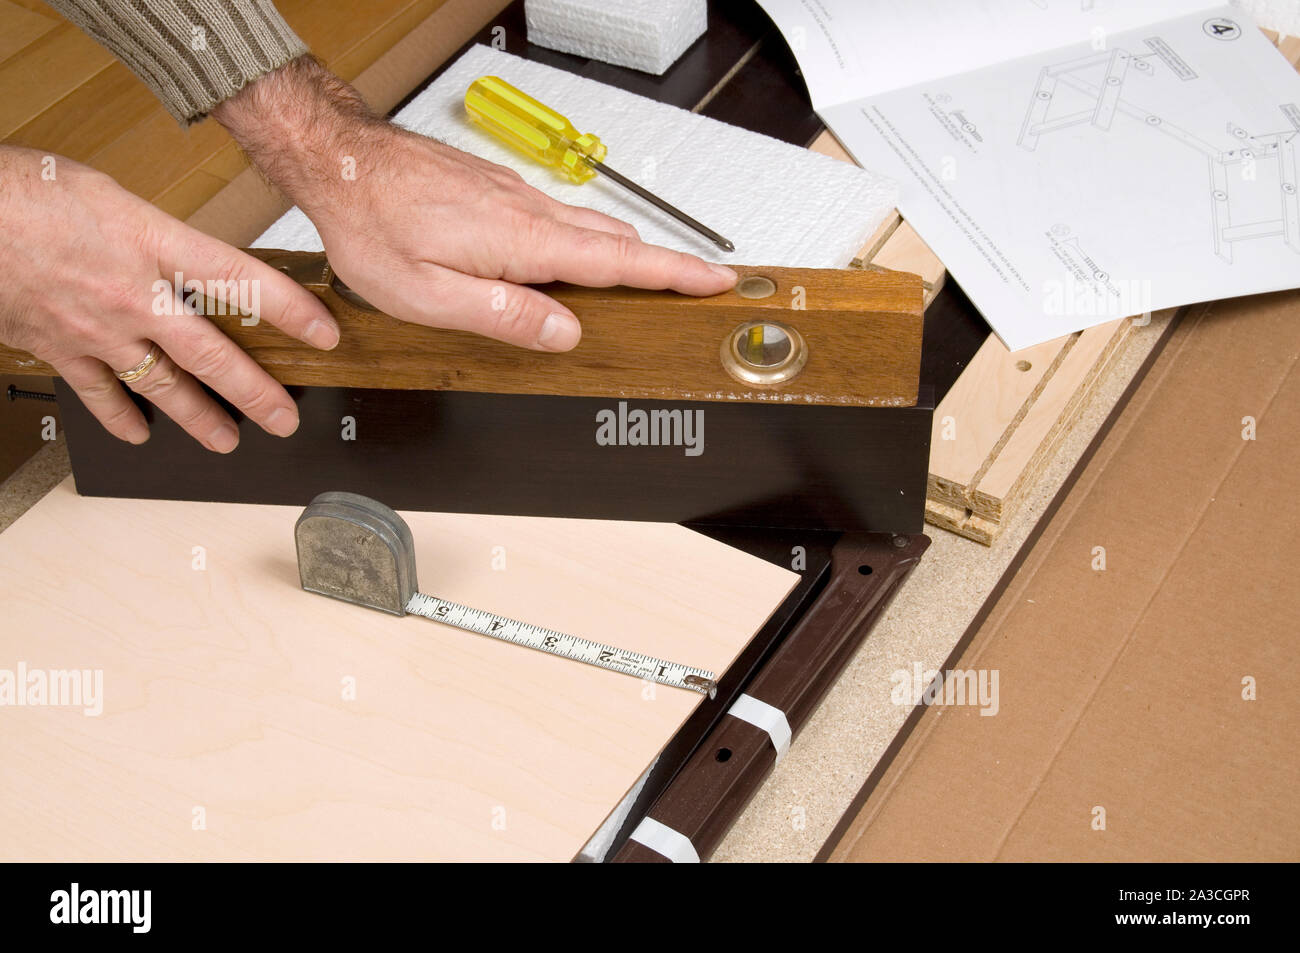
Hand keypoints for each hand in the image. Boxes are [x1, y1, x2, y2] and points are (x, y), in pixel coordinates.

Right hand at [0, 146, 339, 451]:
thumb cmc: (26, 189)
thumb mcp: (113, 195)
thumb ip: (158, 234)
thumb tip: (189, 258)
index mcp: (154, 244)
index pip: (242, 281)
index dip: (291, 310)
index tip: (325, 332)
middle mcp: (136, 296)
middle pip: (212, 355)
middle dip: (255, 393)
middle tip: (284, 419)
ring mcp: (98, 330)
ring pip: (164, 385)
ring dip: (200, 418)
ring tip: (227, 440)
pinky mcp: (61, 349)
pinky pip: (100, 395)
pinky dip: (121, 418)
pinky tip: (139, 434)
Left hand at [214, 57, 737, 350]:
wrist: (342, 162)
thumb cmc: (375, 226)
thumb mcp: (431, 296)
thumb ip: (505, 316)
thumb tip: (565, 334)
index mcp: (523, 242)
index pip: (620, 261)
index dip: (675, 274)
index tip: (716, 282)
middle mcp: (528, 212)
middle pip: (615, 242)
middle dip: (661, 267)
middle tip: (695, 289)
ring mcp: (515, 197)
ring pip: (586, 228)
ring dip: (623, 254)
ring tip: (644, 282)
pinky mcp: (497, 191)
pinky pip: (557, 219)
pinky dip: (583, 241)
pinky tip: (568, 260)